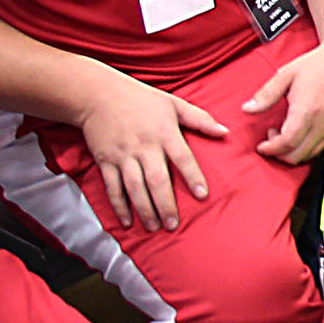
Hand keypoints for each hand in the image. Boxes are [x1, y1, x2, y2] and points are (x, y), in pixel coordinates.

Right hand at [80, 71, 227, 230]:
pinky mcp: (106, 161)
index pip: (182, 157)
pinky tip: (128, 220)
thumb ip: (200, 119)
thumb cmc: (141, 99)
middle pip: (157, 179)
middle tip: (173, 224)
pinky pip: (113, 187)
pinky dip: (119, 205)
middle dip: (166, 204)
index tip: (202, 195)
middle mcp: (144, 146)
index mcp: (164, 132)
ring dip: (144, 209)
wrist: (98, 95)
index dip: (193, 176)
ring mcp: (123, 155)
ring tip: (155, 227)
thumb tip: (225, 132)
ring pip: (134, 187)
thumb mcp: (173, 103)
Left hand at [243, 40, 323, 164]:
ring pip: (310, 155)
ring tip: (285, 134)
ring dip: (293, 152)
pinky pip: (323, 148)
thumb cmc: (315, 65)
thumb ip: (265, 95)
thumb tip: (246, 109)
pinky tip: (301, 133)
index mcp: (307, 109)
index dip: (271, 149)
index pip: (287, 142)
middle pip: (297, 155)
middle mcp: (323, 123)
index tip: (261, 146)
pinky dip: (308, 148)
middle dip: (279, 154)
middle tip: (271, 138)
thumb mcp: (285, 75)